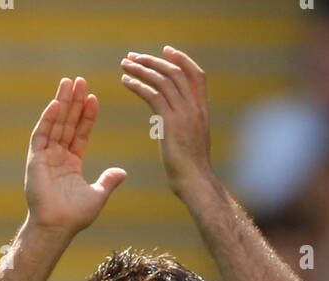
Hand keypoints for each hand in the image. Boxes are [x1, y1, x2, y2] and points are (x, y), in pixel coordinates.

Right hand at [25, 75, 126, 233]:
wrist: (57, 227)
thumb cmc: (75, 216)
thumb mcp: (97, 196)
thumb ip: (109, 181)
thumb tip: (123, 172)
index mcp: (71, 164)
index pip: (80, 133)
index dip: (87, 116)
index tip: (94, 98)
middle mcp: (57, 157)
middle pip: (67, 123)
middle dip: (74, 102)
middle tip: (81, 80)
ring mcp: (45, 156)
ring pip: (55, 123)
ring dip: (62, 103)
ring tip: (69, 83)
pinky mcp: (35, 159)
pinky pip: (41, 134)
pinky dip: (48, 118)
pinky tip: (56, 103)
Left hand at [120, 46, 212, 196]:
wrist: (195, 182)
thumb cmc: (192, 170)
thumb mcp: (193, 142)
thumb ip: (186, 127)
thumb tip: (173, 125)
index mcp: (203, 110)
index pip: (197, 75)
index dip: (182, 59)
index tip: (166, 50)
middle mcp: (195, 107)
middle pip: (175, 72)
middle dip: (153, 60)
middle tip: (134, 56)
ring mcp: (184, 114)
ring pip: (162, 80)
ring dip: (141, 69)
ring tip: (125, 65)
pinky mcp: (170, 123)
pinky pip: (153, 95)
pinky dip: (138, 85)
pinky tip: (126, 82)